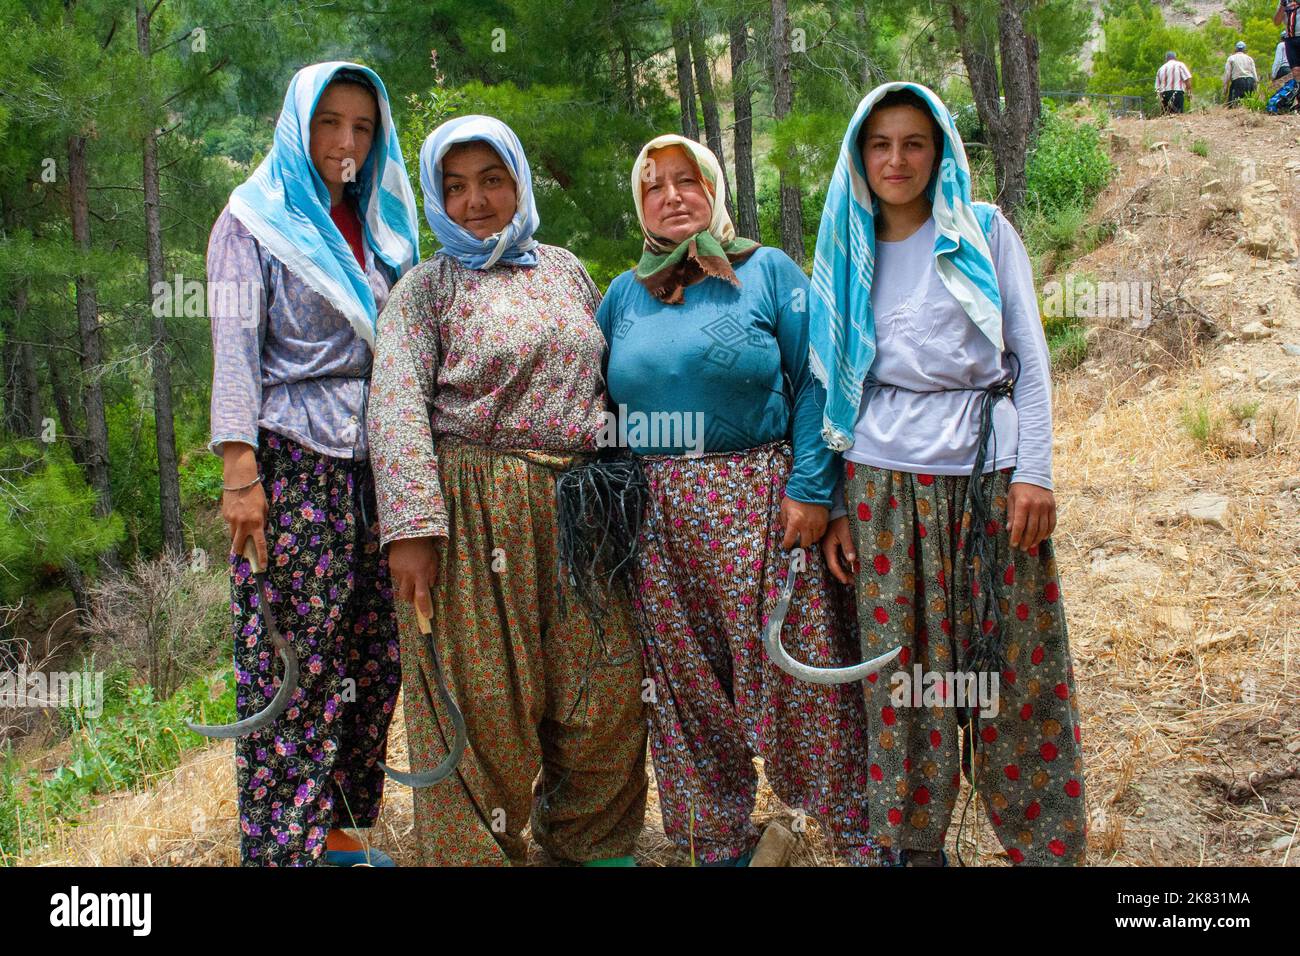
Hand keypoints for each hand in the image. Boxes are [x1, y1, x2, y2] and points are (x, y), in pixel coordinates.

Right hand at [222, 442, 267, 568]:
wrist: (240, 479)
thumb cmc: (256, 493)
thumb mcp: (265, 508)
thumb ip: (262, 522)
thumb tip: (259, 533)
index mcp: (256, 522)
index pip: (259, 545)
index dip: (261, 557)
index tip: (262, 567)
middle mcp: (243, 524)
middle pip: (238, 546)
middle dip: (241, 552)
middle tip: (244, 554)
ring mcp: (231, 520)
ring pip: (232, 536)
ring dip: (237, 537)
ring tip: (242, 527)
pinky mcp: (224, 515)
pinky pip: (230, 525)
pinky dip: (234, 524)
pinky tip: (237, 513)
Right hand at [387, 536, 439, 619]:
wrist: (408, 533)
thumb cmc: (425, 547)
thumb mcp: (434, 560)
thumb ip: (433, 575)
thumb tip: (430, 587)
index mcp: (420, 573)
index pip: (421, 596)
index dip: (424, 607)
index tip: (426, 616)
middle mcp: (407, 575)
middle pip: (406, 596)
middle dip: (410, 599)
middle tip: (414, 595)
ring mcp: (398, 571)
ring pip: (400, 585)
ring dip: (406, 584)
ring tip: (411, 572)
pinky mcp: (391, 566)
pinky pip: (396, 576)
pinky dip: (401, 575)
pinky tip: (405, 565)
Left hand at [779, 497, 827, 550]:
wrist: (809, 488)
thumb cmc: (795, 497)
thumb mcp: (784, 509)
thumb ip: (785, 521)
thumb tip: (787, 530)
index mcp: (794, 522)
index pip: (789, 540)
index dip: (787, 544)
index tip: (787, 545)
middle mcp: (806, 525)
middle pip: (804, 543)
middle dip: (800, 543)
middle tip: (798, 540)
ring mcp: (816, 524)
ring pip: (813, 540)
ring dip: (809, 539)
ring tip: (806, 535)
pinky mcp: (823, 521)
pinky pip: (821, 534)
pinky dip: (817, 534)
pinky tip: (813, 531)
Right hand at [822, 516, 857, 584]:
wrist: (836, 510)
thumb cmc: (840, 520)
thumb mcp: (845, 533)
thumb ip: (848, 546)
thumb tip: (852, 560)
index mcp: (828, 547)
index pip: (833, 565)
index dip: (840, 574)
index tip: (848, 581)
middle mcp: (827, 549)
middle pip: (833, 566)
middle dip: (843, 575)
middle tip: (853, 581)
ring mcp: (829, 547)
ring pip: (835, 562)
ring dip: (843, 569)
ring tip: (853, 575)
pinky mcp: (832, 544)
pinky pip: (837, 557)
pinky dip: (843, 563)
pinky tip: (850, 565)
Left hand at [1006, 482, 1055, 551]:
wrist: (1034, 474)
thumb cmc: (1019, 487)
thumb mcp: (1011, 498)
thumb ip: (1011, 514)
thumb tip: (1010, 530)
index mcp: (1023, 503)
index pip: (1020, 525)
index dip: (1016, 537)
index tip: (1014, 545)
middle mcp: (1036, 506)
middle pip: (1032, 529)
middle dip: (1026, 541)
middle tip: (1022, 548)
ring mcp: (1046, 507)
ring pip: (1043, 528)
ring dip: (1037, 539)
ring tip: (1031, 545)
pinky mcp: (1053, 507)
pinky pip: (1052, 523)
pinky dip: (1048, 532)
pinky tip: (1042, 538)